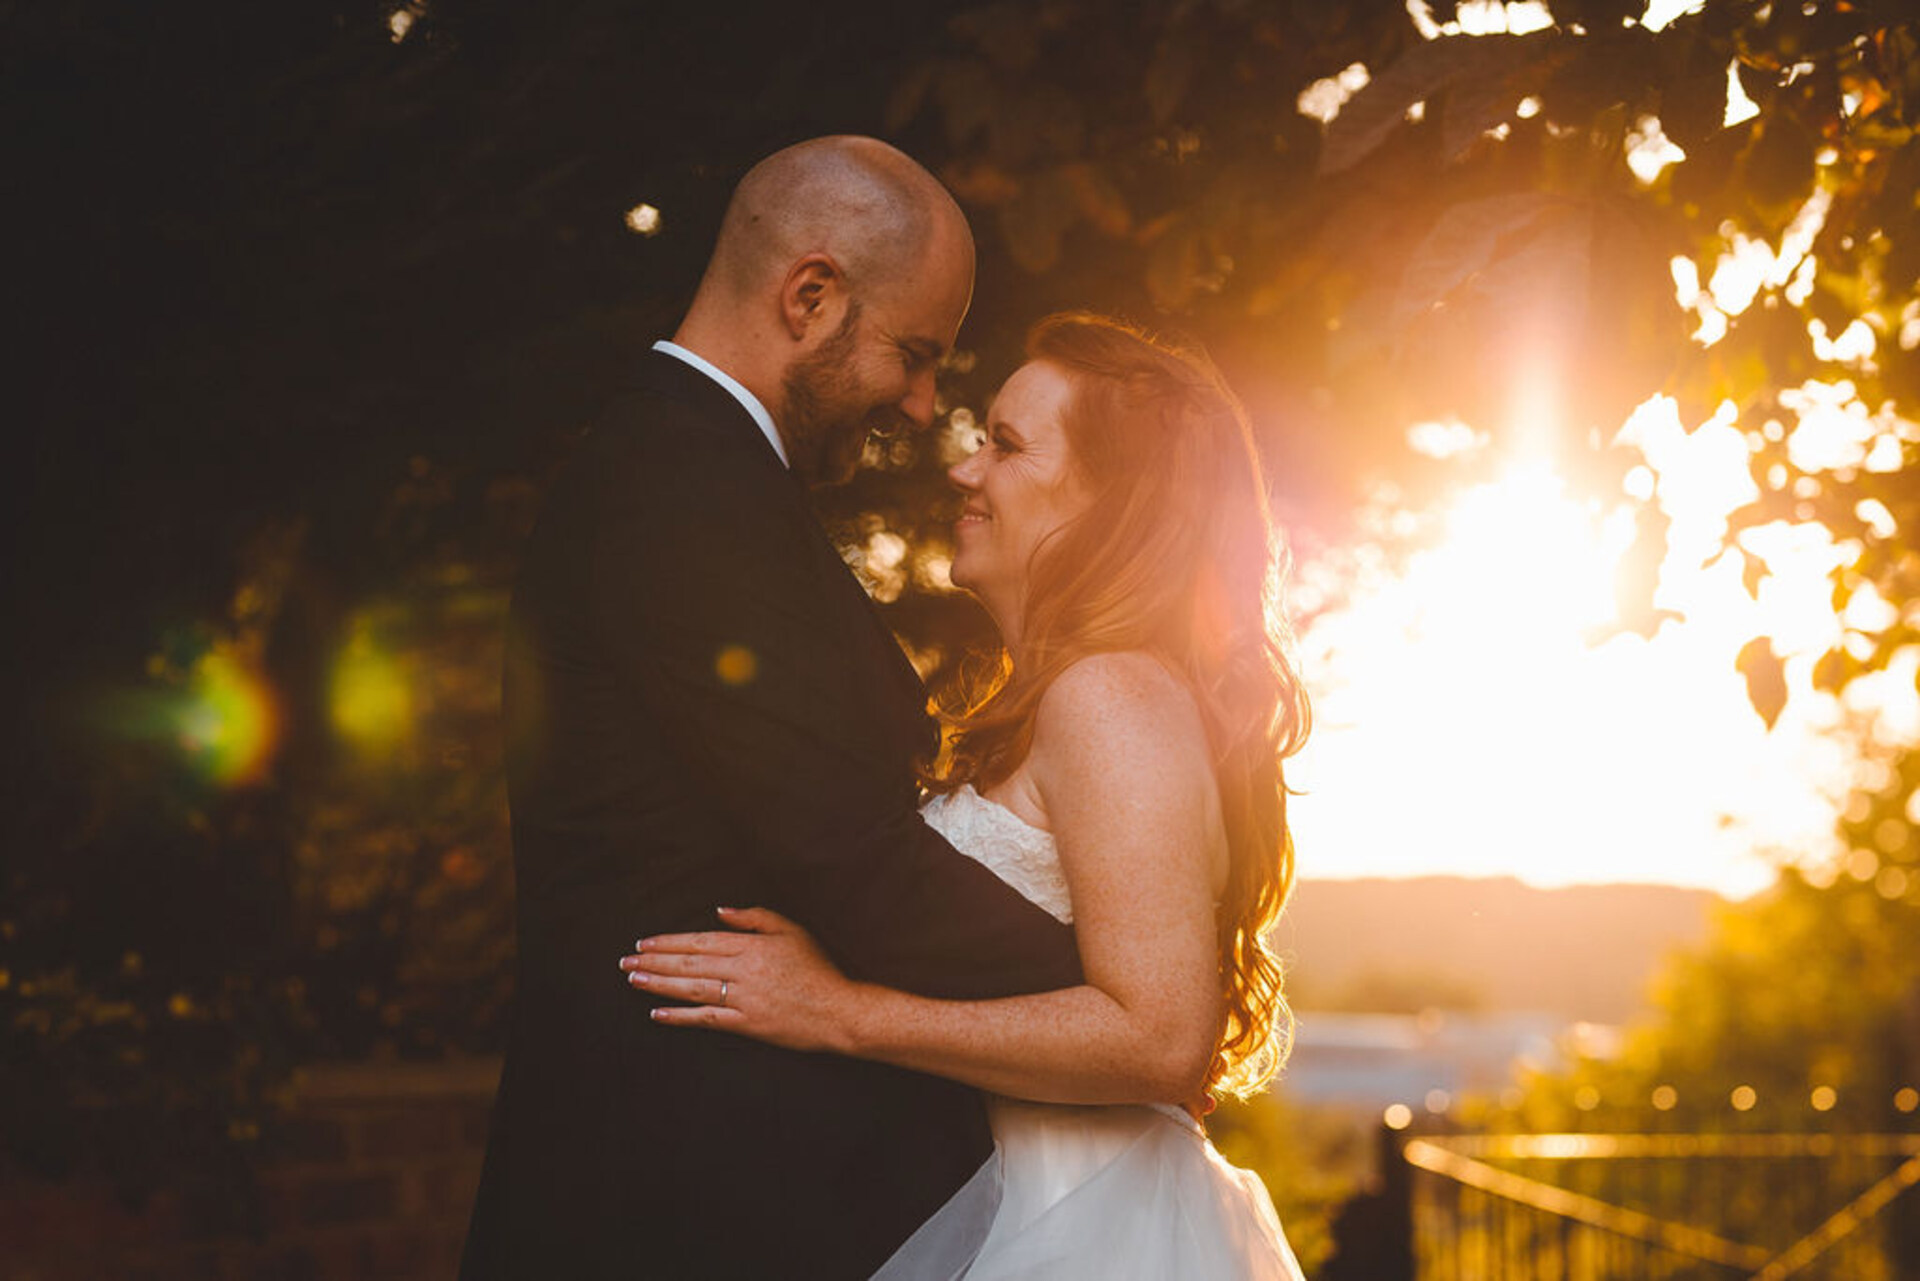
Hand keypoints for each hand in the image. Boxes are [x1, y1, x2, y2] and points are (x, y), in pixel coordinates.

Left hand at [619, 906, 856, 1053]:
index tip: (645, 943)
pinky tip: (658, 1014)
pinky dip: (680, 1017)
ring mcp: (743, 999)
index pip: (701, 941)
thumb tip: (720, 912)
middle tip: (626, 961)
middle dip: (654, 961)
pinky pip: (706, 1019)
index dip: (669, 942)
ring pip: (692, 988)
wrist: (840, 1011)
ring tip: (633, 979)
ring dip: (658, 984)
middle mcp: (743, 970)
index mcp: (752, 946)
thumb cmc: (819, 970)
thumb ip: (756, 918)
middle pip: (690, 963)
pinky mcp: (746, 1025)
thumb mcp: (793, 932)